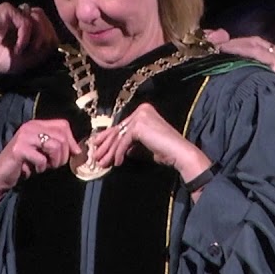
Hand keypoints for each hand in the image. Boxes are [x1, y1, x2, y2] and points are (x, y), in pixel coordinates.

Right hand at [0, 3, 57, 82]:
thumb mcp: (28, 59)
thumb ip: (43, 48)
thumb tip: (56, 39)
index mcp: (27, 26)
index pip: (49, 25)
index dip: (50, 38)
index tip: (40, 53)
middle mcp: (21, 16)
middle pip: (46, 20)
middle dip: (45, 38)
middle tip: (33, 52)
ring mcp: (14, 12)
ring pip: (39, 17)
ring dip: (36, 37)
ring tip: (24, 50)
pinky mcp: (7, 10)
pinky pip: (26, 20)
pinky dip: (25, 36)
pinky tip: (16, 47)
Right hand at [0, 119, 79, 206]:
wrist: (0, 175)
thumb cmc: (24, 164)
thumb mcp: (43, 152)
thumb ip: (57, 146)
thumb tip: (78, 150)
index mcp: (37, 125)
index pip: (62, 124)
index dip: (71, 140)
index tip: (73, 153)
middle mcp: (30, 127)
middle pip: (61, 136)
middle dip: (63, 155)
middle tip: (55, 164)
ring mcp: (24, 137)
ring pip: (55, 146)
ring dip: (55, 161)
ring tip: (46, 166)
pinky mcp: (19, 149)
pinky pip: (42, 159)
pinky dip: (42, 168)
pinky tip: (35, 169)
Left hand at [91, 103, 211, 184]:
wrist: (179, 153)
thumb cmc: (165, 150)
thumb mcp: (143, 144)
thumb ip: (129, 142)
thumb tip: (114, 148)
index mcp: (144, 111)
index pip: (122, 125)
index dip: (108, 137)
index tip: (98, 147)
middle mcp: (141, 110)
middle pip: (118, 130)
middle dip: (106, 146)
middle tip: (96, 157)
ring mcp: (140, 116)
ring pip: (119, 136)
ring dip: (109, 152)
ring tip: (102, 163)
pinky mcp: (138, 125)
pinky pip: (124, 141)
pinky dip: (119, 153)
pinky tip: (117, 163)